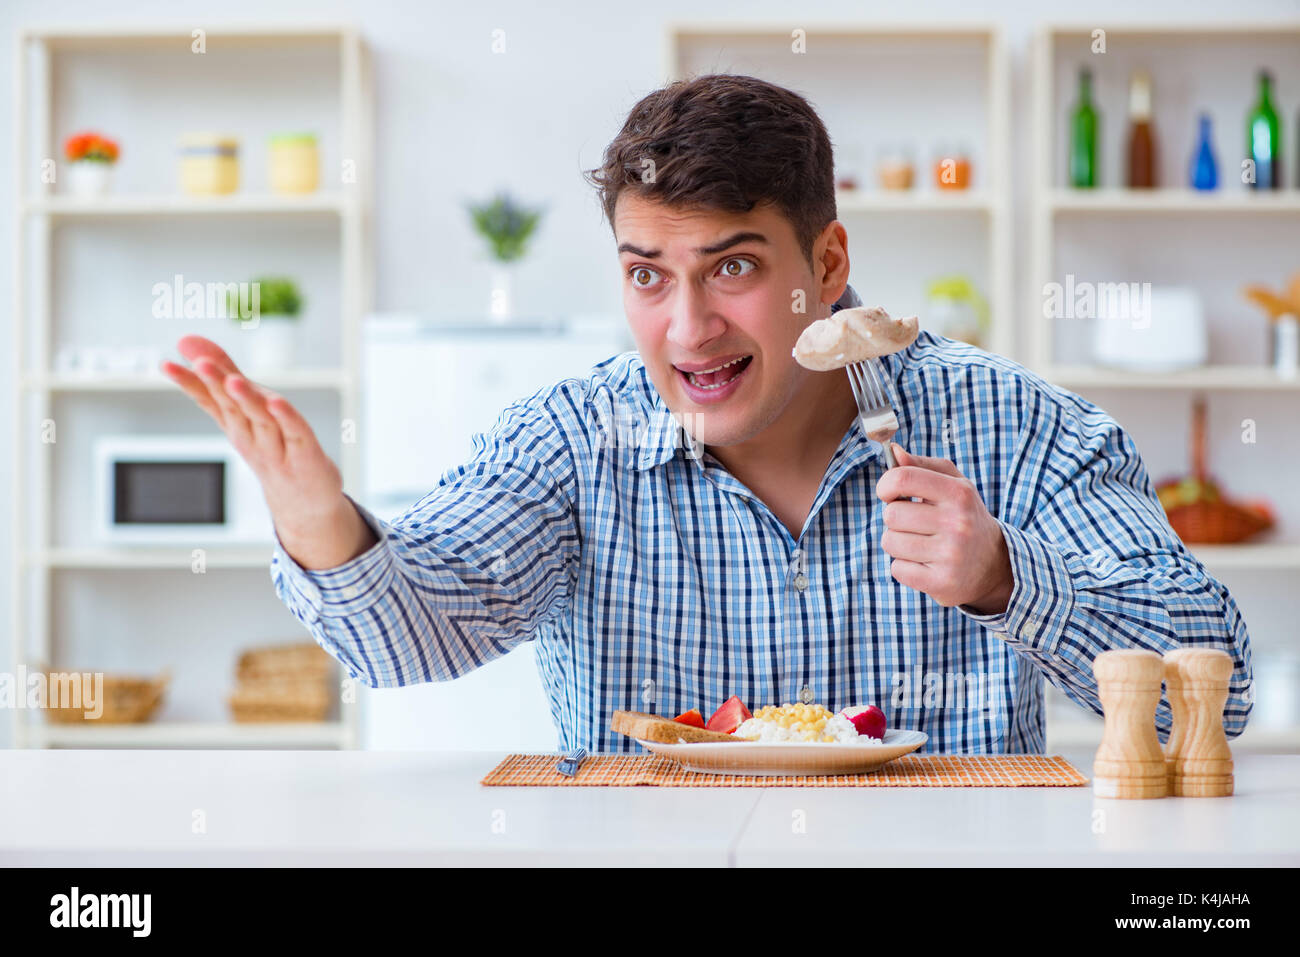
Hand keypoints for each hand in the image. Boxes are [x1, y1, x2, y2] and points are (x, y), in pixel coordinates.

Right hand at [160, 336, 342, 535]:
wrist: (304, 500)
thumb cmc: (272, 447)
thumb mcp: (244, 408)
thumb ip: (222, 371)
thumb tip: (186, 338)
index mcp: (234, 423)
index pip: (209, 400)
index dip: (190, 383)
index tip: (165, 364)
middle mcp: (250, 436)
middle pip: (231, 408)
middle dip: (216, 385)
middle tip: (200, 364)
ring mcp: (276, 447)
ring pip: (260, 420)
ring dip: (247, 400)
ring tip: (234, 380)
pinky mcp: (304, 454)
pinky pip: (295, 433)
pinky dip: (287, 418)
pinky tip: (277, 402)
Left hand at [875, 443, 1013, 613]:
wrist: (996, 566)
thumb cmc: (965, 518)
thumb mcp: (954, 485)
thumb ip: (922, 466)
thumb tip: (894, 451)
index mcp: (959, 493)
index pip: (903, 478)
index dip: (886, 485)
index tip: (888, 493)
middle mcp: (957, 523)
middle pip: (891, 514)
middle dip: (894, 519)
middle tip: (914, 524)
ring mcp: (951, 555)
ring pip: (890, 543)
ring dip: (898, 544)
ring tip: (920, 544)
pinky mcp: (942, 582)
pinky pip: (897, 569)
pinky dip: (904, 567)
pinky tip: (925, 564)